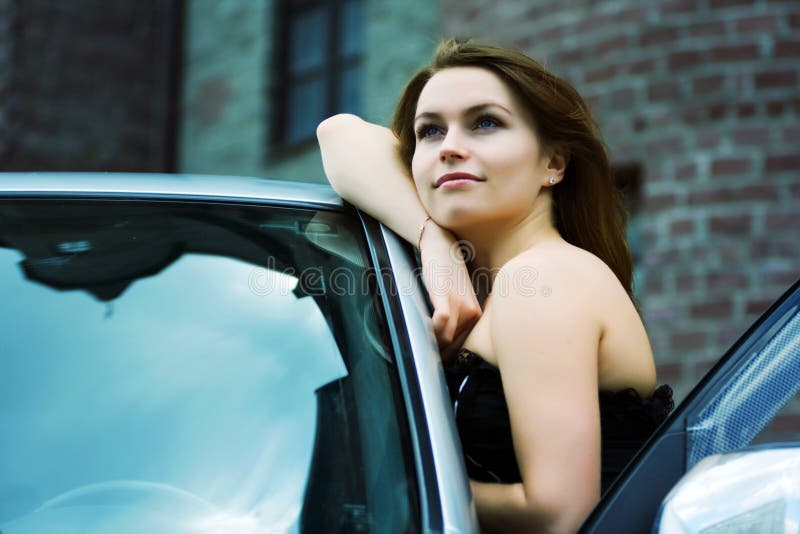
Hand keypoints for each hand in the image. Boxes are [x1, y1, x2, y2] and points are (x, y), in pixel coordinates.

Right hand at [419, 221, 481, 361]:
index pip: (461, 348)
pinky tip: (422, 330)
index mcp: (475, 316)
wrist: (441, 245)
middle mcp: (472, 312)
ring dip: (431, 344)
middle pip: (451, 346)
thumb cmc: (446, 273)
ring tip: (420, 345)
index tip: (434, 359)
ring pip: (445, 338)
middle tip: (424, 355)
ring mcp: (460, 304)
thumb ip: (454, 320)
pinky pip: (441, 321)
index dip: (446, 357)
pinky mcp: (444, 295)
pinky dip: (431, 329)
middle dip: (437, 354)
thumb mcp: (457, 299)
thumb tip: (441, 343)